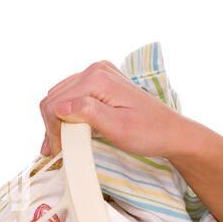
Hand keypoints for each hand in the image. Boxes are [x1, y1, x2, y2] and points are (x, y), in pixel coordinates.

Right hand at [38, 61, 191, 158]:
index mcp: (97, 78)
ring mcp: (99, 73)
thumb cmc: (149, 133)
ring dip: (57, 119)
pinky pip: (74, 95)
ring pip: (62, 96)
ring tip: (59, 144)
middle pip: (55, 97)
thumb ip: (87, 113)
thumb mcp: (118, 128)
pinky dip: (67, 113)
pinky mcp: (102, 81)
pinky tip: (68, 129)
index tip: (56, 151)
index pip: (56, 102)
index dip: (51, 129)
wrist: (171, 132)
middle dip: (52, 125)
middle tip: (54, 151)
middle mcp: (96, 70)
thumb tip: (59, 106)